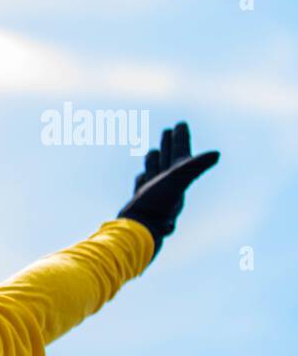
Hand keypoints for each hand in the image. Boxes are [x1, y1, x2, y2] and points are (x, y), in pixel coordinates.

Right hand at [118, 122, 217, 259]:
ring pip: (156, 172)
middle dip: (170, 145)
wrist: (138, 231)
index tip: (180, 124)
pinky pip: (143, 186)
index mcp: (178, 178)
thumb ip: (194, 167)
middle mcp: (168, 186)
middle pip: (170, 160)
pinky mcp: (142, 203)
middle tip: (169, 130)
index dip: (181, 138)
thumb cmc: (156, 207)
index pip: (181, 153)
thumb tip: (217, 154)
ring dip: (156, 160)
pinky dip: (144, 177)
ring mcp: (155, 195)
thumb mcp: (176, 182)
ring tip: (154, 151)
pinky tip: (142, 176)